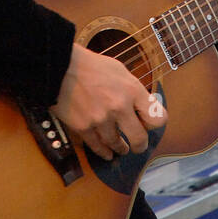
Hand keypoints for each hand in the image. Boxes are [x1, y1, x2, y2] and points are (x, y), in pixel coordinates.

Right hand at [50, 43, 165, 160]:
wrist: (60, 66)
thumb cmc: (90, 65)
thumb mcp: (119, 70)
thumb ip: (132, 90)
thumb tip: (141, 107)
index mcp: (132, 90)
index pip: (157, 117)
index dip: (155, 123)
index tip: (149, 124)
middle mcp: (119, 106)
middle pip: (139, 138)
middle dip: (140, 145)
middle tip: (138, 146)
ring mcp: (101, 119)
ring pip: (117, 144)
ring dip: (121, 148)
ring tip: (122, 149)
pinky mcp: (83, 127)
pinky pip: (97, 147)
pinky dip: (103, 152)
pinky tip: (107, 153)